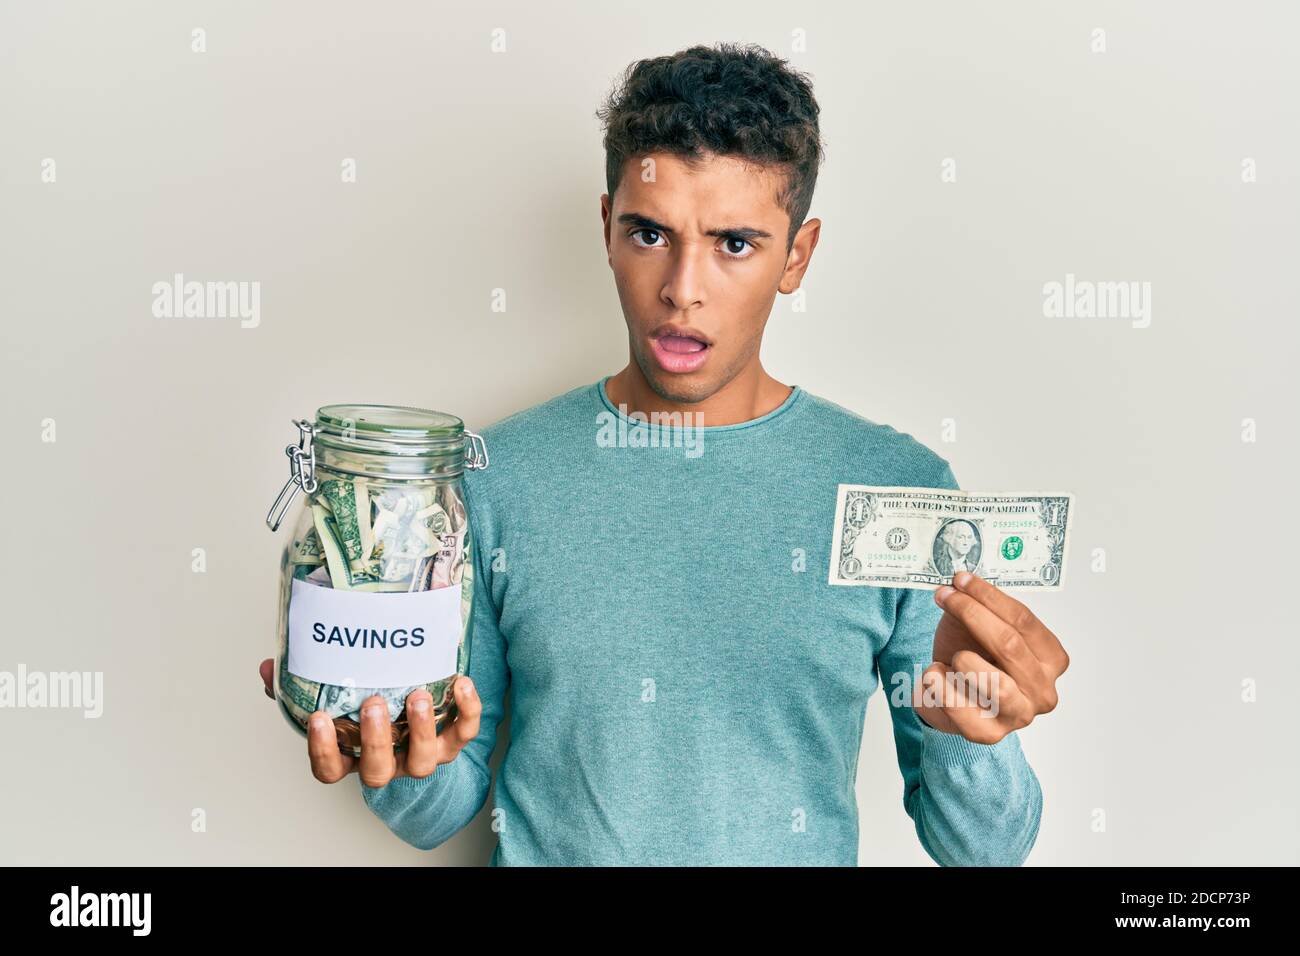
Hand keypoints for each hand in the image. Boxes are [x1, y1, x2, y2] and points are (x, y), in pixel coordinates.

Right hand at [259, 658, 481, 786]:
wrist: (418, 721)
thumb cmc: (369, 713)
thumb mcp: (331, 701)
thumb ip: (298, 688)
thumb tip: (269, 668)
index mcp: (354, 757)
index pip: (330, 769)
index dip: (322, 750)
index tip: (318, 718)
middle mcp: (389, 763)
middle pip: (379, 770)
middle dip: (376, 740)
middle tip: (373, 703)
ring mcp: (422, 755)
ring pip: (424, 759)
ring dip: (421, 728)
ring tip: (417, 695)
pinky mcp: (454, 741)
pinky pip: (464, 732)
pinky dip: (467, 710)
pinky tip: (461, 682)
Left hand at [915, 572, 1068, 744]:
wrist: (948, 698)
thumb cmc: (970, 657)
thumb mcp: (978, 626)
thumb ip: (979, 605)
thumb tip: (960, 584)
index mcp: (1051, 659)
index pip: (1023, 620)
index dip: (988, 596)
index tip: (960, 579)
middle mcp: (1043, 690)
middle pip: (1009, 644)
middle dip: (971, 614)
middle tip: (944, 597)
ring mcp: (1019, 715)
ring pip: (992, 681)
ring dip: (962, 660)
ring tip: (950, 656)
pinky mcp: (988, 734)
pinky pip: (959, 705)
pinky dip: (940, 684)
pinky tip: (937, 674)